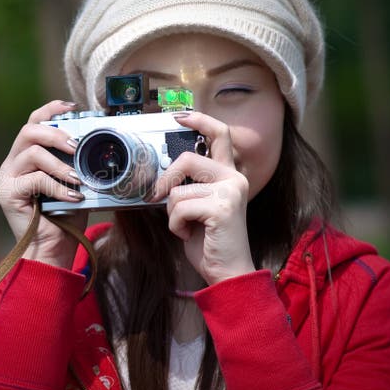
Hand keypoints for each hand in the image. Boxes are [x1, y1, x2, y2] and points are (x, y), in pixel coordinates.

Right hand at [0, 100, 88, 268]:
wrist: (53, 251)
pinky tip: (73, 197)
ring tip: (77, 177)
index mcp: (26, 157)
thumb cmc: (66, 217)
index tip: (73, 107)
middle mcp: (12, 164)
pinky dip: (58, 187)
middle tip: (77, 146)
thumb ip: (77, 162)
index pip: (34, 122)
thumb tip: (97, 142)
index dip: (51, 109)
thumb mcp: (75, 183)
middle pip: (28, 130)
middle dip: (56, 134)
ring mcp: (7, 178)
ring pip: (31, 152)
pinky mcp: (7, 194)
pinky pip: (35, 180)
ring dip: (59, 163)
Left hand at [148, 112, 255, 285]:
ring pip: (178, 190)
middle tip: (155, 196)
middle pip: (188, 158)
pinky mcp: (221, 207)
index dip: (199, 120)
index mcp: (230, 175)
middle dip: (166, 179)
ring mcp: (230, 192)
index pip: (220, 135)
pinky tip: (189, 234)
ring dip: (172, 214)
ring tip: (187, 227)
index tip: (179, 117)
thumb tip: (163, 175)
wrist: (227, 272)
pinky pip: (179, 208)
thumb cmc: (209, 241)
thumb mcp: (198, 206)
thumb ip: (189, 186)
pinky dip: (175, 225)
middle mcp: (234, 178)